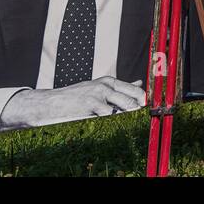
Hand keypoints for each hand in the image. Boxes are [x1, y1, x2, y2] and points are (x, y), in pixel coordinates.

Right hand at [0, 77, 145, 129]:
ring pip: (122, 105)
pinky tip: (116, 123)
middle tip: (146, 114)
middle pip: (131, 97)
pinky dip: (114, 119)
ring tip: (134, 120)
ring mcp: (98, 94)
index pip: (132, 88)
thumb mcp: (97, 88)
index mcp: (108, 81)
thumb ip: (118, 87)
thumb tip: (140, 83)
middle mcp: (105, 85)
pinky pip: (108, 114)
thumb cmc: (76, 97)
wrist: (52, 102)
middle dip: (139, 107)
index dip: (143, 98)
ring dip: (129, 113)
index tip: (151, 106)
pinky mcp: (90, 105)